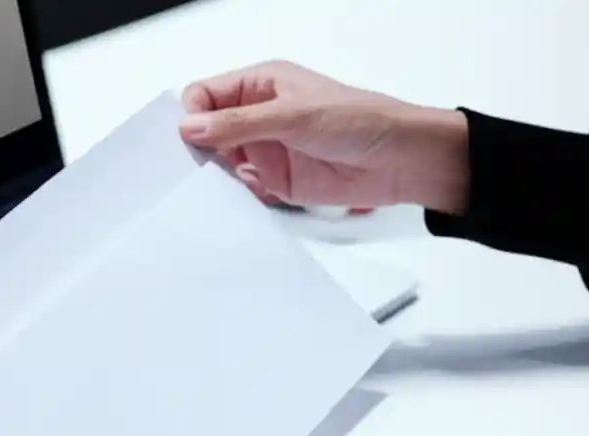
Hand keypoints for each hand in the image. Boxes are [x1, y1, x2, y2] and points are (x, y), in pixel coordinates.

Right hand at [180, 60, 468, 212]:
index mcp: (260, 86)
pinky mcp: (275, 182)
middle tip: (191, 168)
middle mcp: (257, 117)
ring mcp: (265, 150)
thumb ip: (239, 123)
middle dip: (197, 148)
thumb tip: (190, 127)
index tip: (189, 137)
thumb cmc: (358, 120)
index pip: (205, 95)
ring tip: (216, 186)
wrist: (399, 161)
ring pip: (220, 164)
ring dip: (215, 176)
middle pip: (207, 132)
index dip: (192, 114)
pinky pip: (242, 190)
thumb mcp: (293, 115)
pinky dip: (237, 196)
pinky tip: (245, 197)